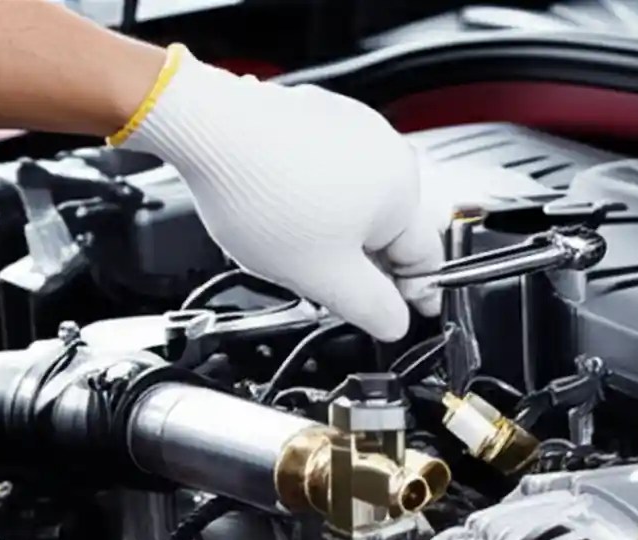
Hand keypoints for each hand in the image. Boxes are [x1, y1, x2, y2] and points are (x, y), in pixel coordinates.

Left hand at [117, 46, 445, 341]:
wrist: (211, 133)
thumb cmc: (262, 193)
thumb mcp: (322, 276)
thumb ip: (370, 307)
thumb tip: (396, 322)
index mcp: (401, 189)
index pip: (426, 257)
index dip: (415, 293)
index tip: (405, 311)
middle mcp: (387, 150)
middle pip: (390, 227)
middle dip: (364, 260)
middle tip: (328, 284)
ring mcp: (352, 127)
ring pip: (358, 199)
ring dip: (336, 229)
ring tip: (293, 244)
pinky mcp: (318, 117)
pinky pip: (330, 170)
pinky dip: (314, 197)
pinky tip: (281, 210)